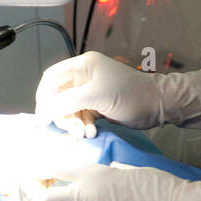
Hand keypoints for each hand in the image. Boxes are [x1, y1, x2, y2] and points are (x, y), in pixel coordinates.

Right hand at [35, 51, 200, 138]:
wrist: (156, 105)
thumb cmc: (128, 94)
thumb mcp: (95, 95)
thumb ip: (67, 102)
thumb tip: (44, 112)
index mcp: (82, 66)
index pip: (51, 78)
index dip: (44, 97)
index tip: (44, 117)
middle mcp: (84, 77)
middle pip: (58, 97)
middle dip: (62, 115)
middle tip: (71, 130)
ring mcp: (91, 92)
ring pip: (69, 110)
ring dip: (73, 124)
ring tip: (84, 134)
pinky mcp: (98, 106)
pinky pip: (81, 117)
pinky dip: (83, 126)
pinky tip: (92, 133)